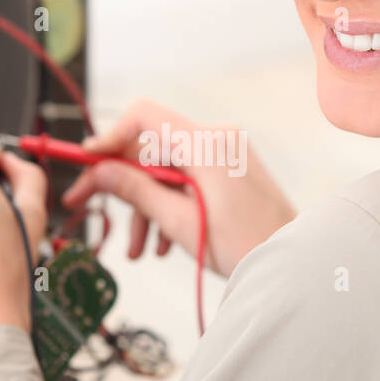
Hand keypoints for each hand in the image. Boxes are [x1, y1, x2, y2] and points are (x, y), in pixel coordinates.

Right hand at [61, 99, 295, 276]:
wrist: (292, 264)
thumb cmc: (244, 247)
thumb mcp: (179, 222)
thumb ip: (136, 191)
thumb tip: (98, 171)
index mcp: (207, 144)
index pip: (144, 116)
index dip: (110, 137)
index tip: (87, 164)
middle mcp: (218, 138)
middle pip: (151, 149)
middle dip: (125, 186)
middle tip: (91, 210)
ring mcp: (227, 152)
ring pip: (167, 168)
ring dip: (147, 205)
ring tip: (140, 251)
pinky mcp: (232, 169)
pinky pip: (188, 177)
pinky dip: (170, 204)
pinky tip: (163, 243)